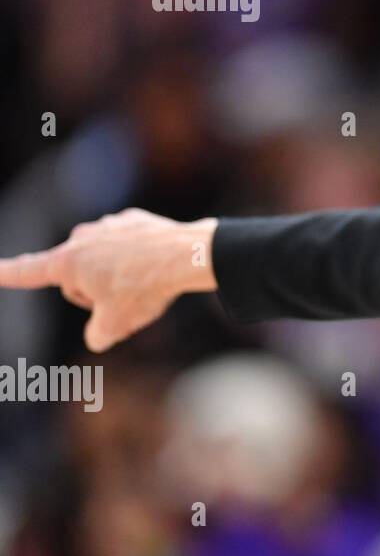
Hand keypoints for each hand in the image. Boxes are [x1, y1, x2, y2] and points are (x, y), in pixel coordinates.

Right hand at [0, 208, 217, 352]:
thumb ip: (96, 335)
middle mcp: (81, 238)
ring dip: (119, 274)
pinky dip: (139, 258)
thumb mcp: (115, 326)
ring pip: (104, 262)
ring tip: (145, 281)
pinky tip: (157, 264)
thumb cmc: (145, 289)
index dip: (6, 274)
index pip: (27, 272)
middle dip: (96, 293)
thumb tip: (98, 334)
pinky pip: (128, 247)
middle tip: (126, 300)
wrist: (187, 255)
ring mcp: (108, 225)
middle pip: (78, 278)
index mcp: (67, 263)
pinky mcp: (133, 220)